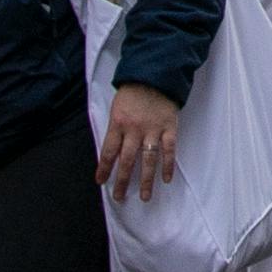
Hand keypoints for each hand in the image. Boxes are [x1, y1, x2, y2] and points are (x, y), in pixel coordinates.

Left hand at [99, 83, 182, 204]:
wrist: (155, 74)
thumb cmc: (132, 92)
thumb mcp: (116, 108)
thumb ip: (115, 129)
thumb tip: (112, 152)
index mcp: (118, 124)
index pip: (108, 152)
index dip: (104, 169)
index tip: (101, 182)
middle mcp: (134, 129)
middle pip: (127, 160)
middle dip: (123, 181)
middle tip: (120, 197)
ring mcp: (153, 129)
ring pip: (148, 159)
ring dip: (146, 180)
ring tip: (145, 196)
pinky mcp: (169, 127)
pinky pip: (169, 150)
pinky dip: (168, 165)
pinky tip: (166, 178)